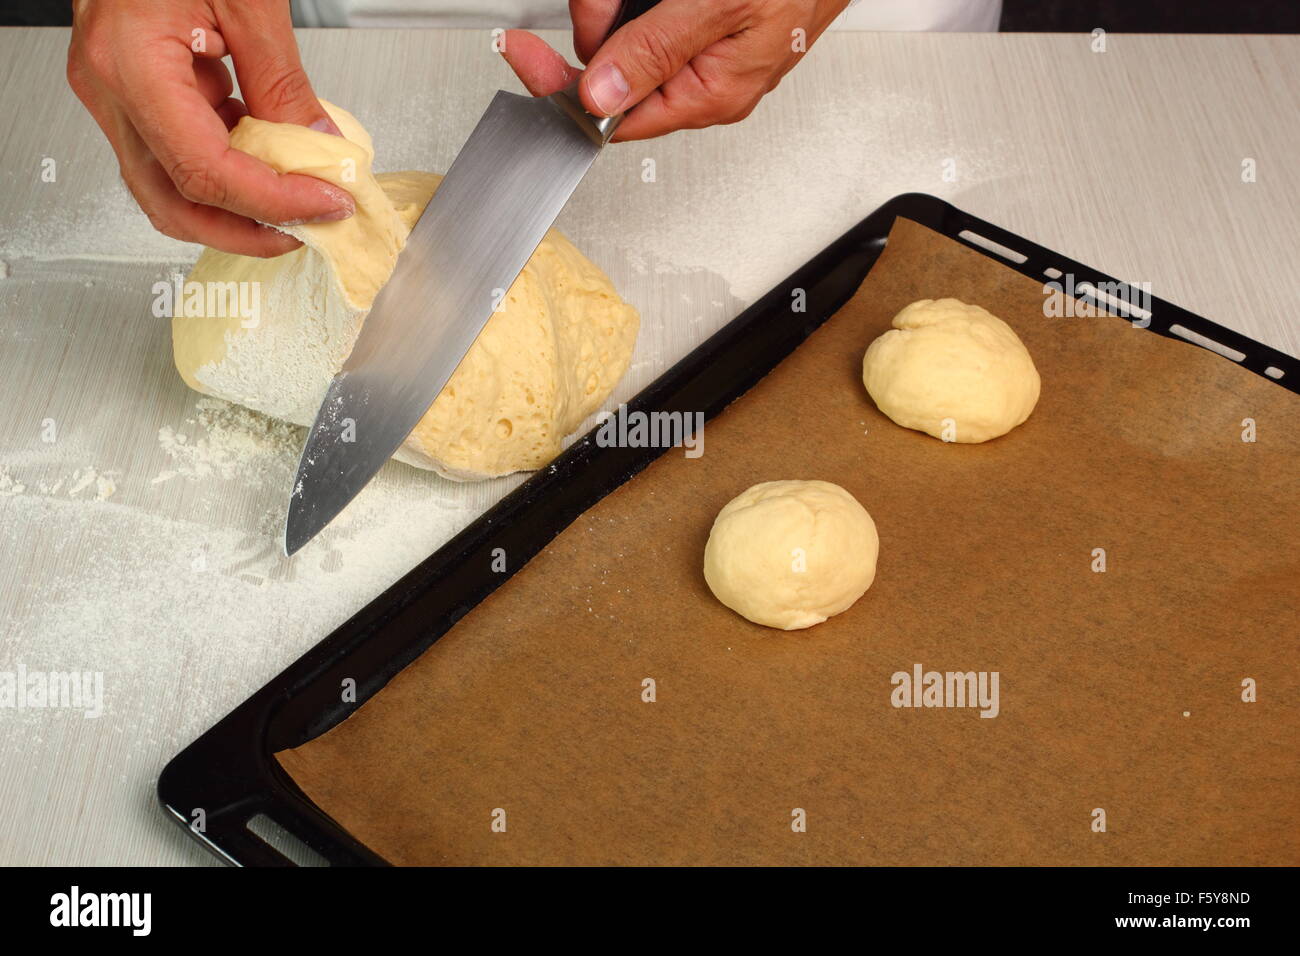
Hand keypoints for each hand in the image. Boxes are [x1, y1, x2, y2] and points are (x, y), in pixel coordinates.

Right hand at [67, 0, 354, 257]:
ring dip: (234, 207)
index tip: (325, 205)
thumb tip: (320, 148)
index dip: (273, 203)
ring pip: (166, 186)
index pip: (206, 172)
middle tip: (308, 229)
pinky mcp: (128, 88)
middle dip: (246, 231)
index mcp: (131, 63)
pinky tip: (265, 157)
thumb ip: (285, 84)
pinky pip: (172, 149)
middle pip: (173, 200)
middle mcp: (108, 86)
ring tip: (295, 201)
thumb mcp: (250, 1)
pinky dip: (223, 167)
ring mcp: (111, 90)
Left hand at [501, 0, 848, 140]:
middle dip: (598, 15)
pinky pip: (647, 14)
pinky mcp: (700, 17)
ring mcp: (702, 46)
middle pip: (610, 63)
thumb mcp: (720, 9)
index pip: (613, 116)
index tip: (521, 53)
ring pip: (623, 28)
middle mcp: (702, 79)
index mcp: (708, 95)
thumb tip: (599, 97)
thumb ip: (656, 51)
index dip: (562, 85)